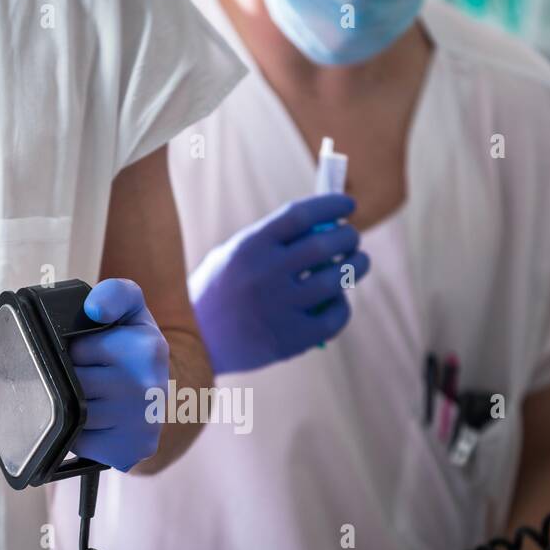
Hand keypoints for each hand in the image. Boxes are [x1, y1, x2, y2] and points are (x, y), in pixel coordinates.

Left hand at [69, 279, 168, 471]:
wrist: (161, 397)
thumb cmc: (136, 352)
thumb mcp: (132, 311)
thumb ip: (116, 293)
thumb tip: (94, 308)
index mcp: (148, 349)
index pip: (77, 350)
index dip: (76, 351)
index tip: (92, 352)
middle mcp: (149, 388)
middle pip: (73, 383)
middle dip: (72, 378)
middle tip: (92, 376)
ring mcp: (142, 424)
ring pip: (75, 414)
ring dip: (75, 406)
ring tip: (95, 398)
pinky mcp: (131, 451)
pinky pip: (81, 443)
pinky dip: (81, 435)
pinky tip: (99, 423)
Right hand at [192, 193, 369, 374]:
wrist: (191, 345)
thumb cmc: (216, 294)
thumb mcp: (231, 256)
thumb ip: (271, 241)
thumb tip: (324, 226)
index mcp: (249, 247)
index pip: (301, 214)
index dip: (331, 205)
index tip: (349, 205)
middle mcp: (265, 274)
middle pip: (325, 245)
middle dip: (348, 236)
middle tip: (352, 237)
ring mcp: (278, 308)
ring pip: (336, 279)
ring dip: (356, 266)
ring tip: (358, 262)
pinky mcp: (288, 340)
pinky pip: (334, 317)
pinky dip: (342, 306)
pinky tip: (339, 300)